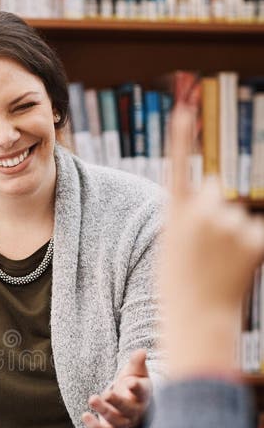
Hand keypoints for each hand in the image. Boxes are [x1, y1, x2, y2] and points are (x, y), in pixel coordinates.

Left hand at [82, 349, 151, 427]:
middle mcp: (134, 411)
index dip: (137, 388)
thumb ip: (137, 362)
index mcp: (142, 395)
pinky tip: (84, 415)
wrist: (135, 408)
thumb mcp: (137, 373)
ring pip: (115, 420)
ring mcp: (123, 421)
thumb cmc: (135, 386)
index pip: (141, 392)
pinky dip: (94, 427)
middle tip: (106, 394)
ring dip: (103, 411)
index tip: (131, 382)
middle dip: (117, 402)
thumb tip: (141, 351)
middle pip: (127, 409)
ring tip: (92, 398)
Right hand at [160, 105, 263, 377]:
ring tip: (218, 266)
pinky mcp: (256, 239)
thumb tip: (216, 189)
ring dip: (231, 235)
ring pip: (236, 216)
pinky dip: (250, 248)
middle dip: (213, 212)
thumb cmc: (179, 287)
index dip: (181, 137)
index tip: (184, 107)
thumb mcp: (172, 246)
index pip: (179, 166)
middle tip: (204, 250)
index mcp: (175, 215)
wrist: (198, 320)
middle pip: (215, 192)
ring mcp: (230, 225)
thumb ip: (190, 214)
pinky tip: (238, 269)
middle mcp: (202, 213)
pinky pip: (255, 233)